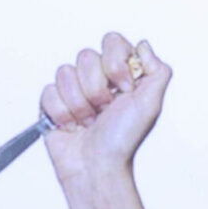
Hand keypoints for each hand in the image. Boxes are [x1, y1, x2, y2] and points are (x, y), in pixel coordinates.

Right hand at [40, 35, 170, 190]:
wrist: (98, 166)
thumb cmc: (124, 139)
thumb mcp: (152, 104)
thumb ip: (158, 70)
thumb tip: (143, 45)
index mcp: (119, 72)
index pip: (112, 42)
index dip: (116, 65)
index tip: (125, 90)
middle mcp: (95, 77)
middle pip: (86, 56)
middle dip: (97, 89)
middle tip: (105, 110)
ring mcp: (72, 89)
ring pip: (65, 72)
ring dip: (80, 105)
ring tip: (89, 122)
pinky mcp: (51, 102)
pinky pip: (49, 91)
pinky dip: (63, 114)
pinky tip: (73, 127)